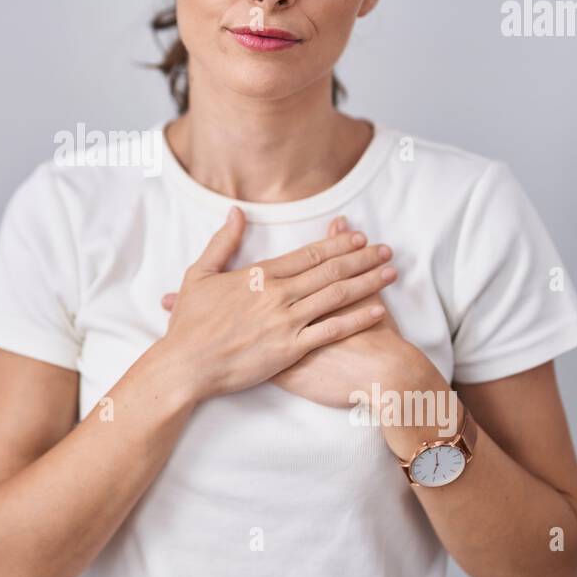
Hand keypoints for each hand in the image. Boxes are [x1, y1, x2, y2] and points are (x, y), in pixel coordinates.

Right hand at [157, 206, 397, 402]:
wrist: (186, 364)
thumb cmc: (190, 322)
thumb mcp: (199, 273)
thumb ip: (222, 242)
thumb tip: (236, 212)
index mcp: (260, 275)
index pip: (308, 254)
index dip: (337, 244)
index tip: (358, 237)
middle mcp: (279, 295)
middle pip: (329, 271)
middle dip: (362, 258)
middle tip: (385, 250)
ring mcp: (287, 323)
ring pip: (336, 296)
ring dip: (366, 282)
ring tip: (390, 272)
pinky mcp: (290, 350)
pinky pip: (331, 331)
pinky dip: (357, 319)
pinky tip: (377, 310)